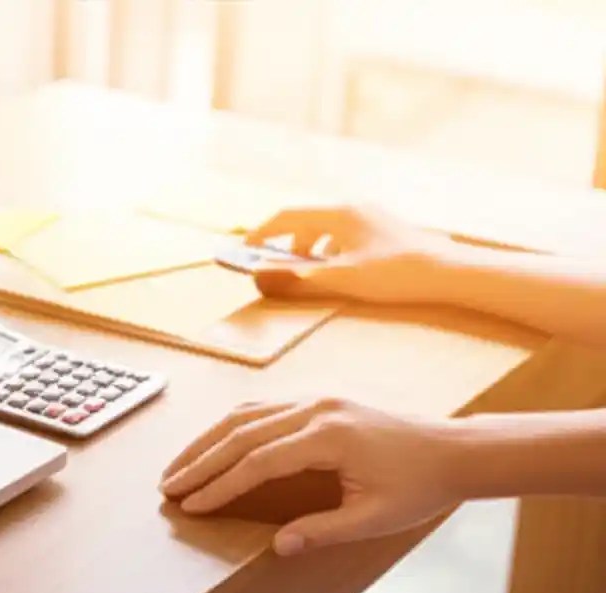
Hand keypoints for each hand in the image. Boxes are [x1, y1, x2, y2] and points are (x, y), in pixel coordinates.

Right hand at [159, 398, 465, 556]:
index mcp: (328, 437)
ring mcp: (315, 400)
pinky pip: (262, 410)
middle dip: (199, 461)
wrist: (454, 450)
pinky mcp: (318, 402)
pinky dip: (231, 428)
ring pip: (245, 415)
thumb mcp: (375, 519)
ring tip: (179, 467)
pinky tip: (214, 444)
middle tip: (167, 487)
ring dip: (208, 441)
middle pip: (240, 433)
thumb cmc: (421, 486)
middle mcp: (316, 410)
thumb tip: (278, 547)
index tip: (191, 506)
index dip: (219, 486)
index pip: (257, 462)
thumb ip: (323, 531)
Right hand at [246, 206, 457, 303]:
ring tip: (313, 276)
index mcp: (340, 213)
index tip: (245, 249)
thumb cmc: (396, 274)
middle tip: (280, 270)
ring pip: (328, 230)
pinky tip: (344, 274)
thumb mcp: (340, 280)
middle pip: (307, 221)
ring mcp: (372, 217)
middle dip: (289, 246)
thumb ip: (296, 280)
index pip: (288, 216)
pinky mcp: (385, 230)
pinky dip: (332, 253)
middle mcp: (354, 208)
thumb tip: (259, 278)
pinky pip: (346, 236)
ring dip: (311, 251)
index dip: (262, 233)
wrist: (451, 274)